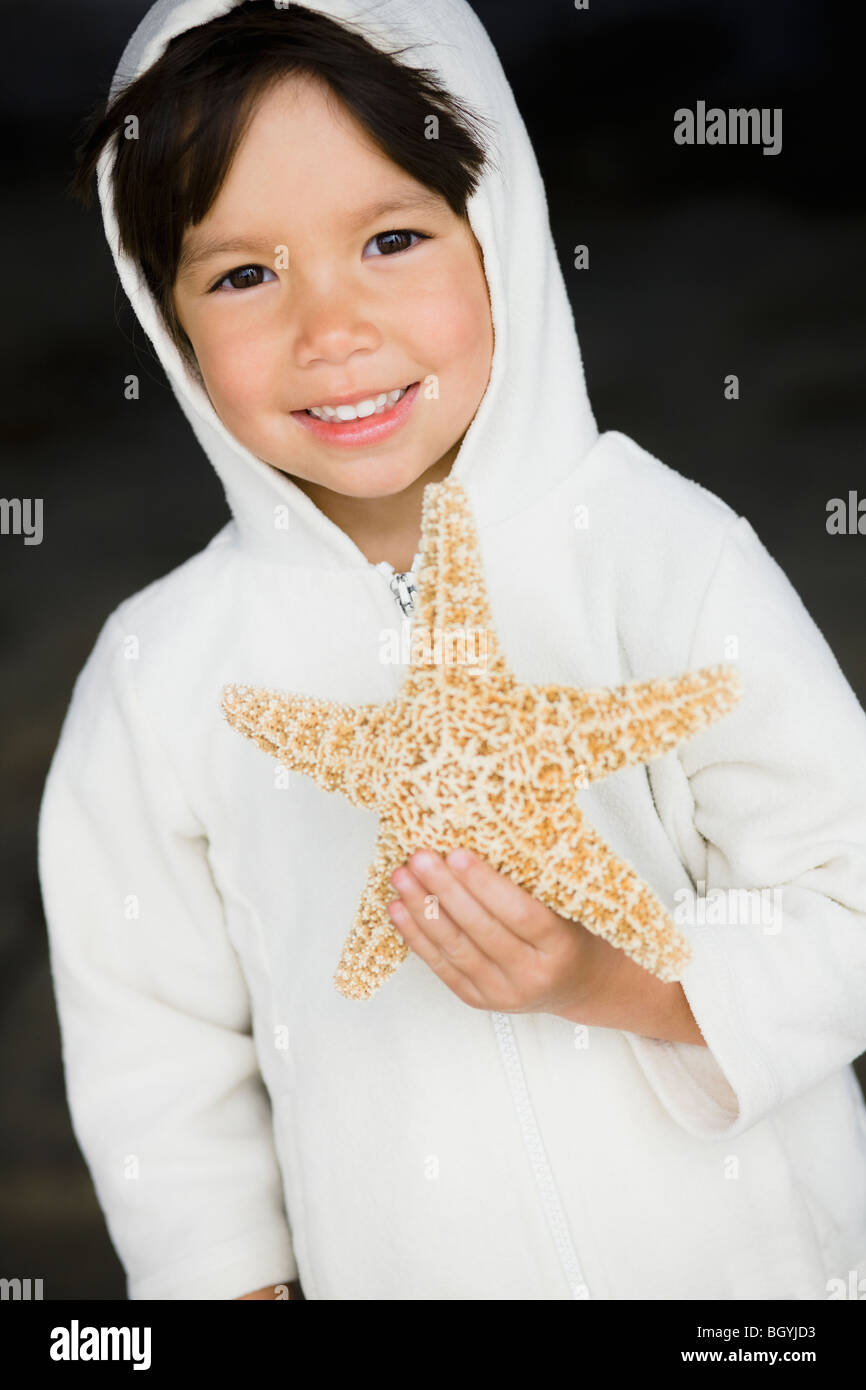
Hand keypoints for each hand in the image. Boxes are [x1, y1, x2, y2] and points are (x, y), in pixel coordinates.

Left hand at [387, 848, 612, 1016]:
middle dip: (445, 890)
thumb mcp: (569, 905)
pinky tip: (398, 909)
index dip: (486, 885)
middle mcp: (531, 975)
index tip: (459, 854)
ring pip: (455, 947)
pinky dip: (416, 936)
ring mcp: (501, 992)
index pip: (521, 914)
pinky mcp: (477, 999)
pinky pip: (441, 966)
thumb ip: (536, 880)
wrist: (579, 984)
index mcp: (560, 947)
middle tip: (420, 857)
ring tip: (402, 877)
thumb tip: (488, 833)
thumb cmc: (572, 934)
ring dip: (423, 909)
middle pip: (481, 930)